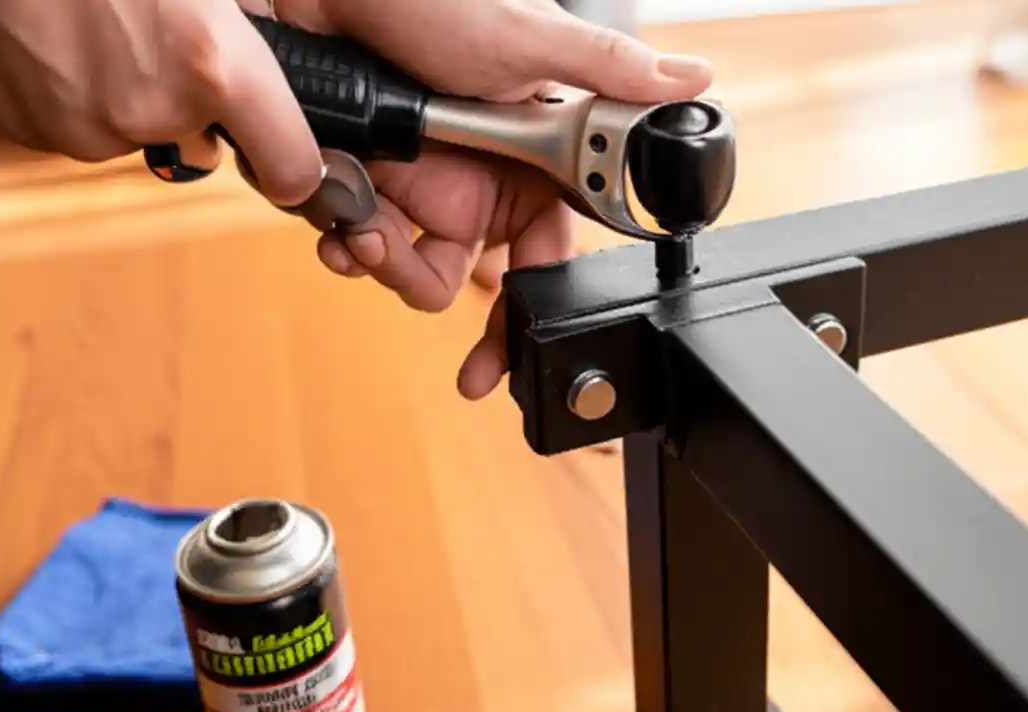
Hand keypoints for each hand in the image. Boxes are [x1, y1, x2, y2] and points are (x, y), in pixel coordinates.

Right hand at [0, 0, 323, 208]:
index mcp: (210, 63)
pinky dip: (77, 94)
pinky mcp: (30, 129)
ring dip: (131, 97)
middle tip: (160, 37)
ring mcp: (85, 127)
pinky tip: (60, 39)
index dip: (298, 166)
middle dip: (195, 105)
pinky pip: (79, 127)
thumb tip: (276, 61)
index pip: (292, 169)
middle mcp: (152, 110)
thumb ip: (247, 26)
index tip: (295, 163)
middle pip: (205, 146)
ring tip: (98, 26)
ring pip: (138, 134)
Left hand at [277, 0, 714, 398]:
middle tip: (403, 265)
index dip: (533, 310)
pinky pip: (357, 239)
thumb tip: (693, 84)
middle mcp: (478, 175)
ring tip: (360, 224)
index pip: (546, 252)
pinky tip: (334, 219)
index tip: (509, 358)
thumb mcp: (526, 37)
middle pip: (467, 277)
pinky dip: (340, 236)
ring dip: (380, 258)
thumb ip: (609, 72)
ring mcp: (419, 180)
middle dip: (428, 282)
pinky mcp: (364, 177)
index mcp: (530, 156)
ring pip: (407, 267)